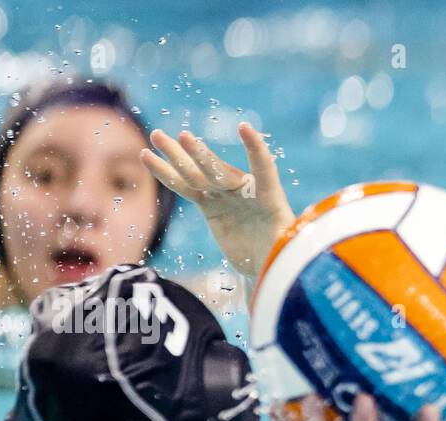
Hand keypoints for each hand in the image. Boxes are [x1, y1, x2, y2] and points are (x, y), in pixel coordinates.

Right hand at [140, 122, 295, 279]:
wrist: (266, 259)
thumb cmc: (281, 255)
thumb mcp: (285, 252)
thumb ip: (282, 247)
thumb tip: (297, 268)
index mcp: (269, 197)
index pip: (264, 168)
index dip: (256, 150)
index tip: (245, 129)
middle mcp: (244, 191)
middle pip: (219, 171)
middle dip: (202, 157)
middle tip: (185, 138)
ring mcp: (224, 196)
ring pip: (197, 173)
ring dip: (177, 155)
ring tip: (156, 136)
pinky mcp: (209, 204)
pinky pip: (185, 187)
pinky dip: (167, 174)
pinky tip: (148, 157)